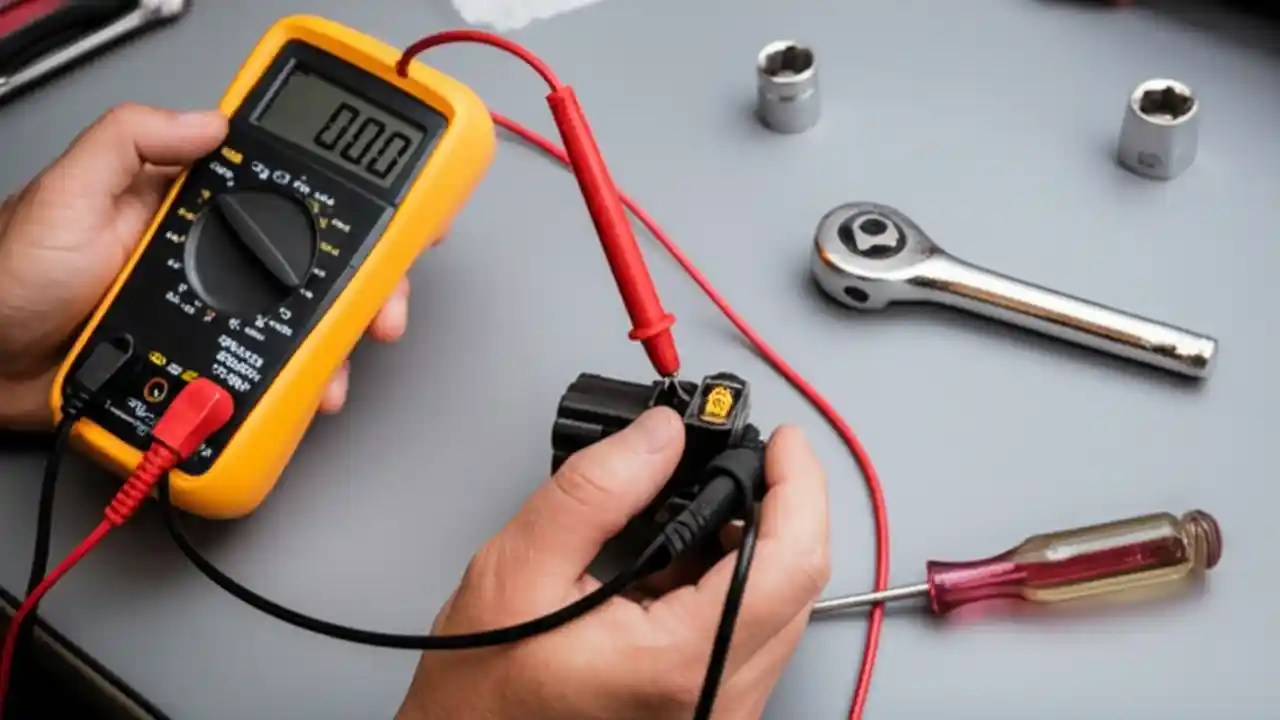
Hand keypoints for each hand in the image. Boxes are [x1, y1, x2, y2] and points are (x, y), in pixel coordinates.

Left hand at [0, 104, 410, 429]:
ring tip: (335, 370)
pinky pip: (268, 377)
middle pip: (317, 269)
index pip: (288, 196)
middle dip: (367, 288)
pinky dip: (296, 390)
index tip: (401, 215)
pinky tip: (302, 397)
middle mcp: (215, 261)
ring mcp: (217, 316)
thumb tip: (209, 120)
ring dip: (337, 348)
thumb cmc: (11, 279)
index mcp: (192, 208)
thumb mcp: (65, 193)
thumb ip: (130, 143)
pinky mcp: (208, 365)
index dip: (351, 204)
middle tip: (382, 310)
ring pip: (304, 328)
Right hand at [397, 409, 830, 719]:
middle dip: (781, 509)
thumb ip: (597, 490)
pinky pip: (750, 641)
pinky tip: (683, 561)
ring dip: (757, 548)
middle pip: (798, 586)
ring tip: (704, 504)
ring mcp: (717, 715)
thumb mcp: (521, 567)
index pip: (790, 563)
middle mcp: (716, 702)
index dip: (799, 488)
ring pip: (780, 613)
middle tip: (747, 459)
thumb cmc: (482, 687)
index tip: (784, 442)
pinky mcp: (706, 715)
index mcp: (679, 663)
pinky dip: (732, 588)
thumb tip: (661, 436)